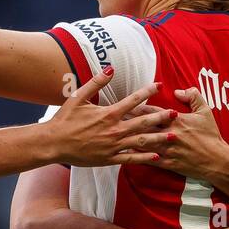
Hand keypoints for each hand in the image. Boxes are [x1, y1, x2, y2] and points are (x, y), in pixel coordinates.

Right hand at [46, 68, 173, 166]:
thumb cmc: (64, 119)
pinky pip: (131, 159)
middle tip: (175, 114)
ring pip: (141, 142)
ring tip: (173, 136)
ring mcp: (113, 146)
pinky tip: (157, 156)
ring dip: (159, 139)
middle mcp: (114, 130)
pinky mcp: (109, 159)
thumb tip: (111, 69)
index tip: (160, 85)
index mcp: (109, 114)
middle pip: (143, 122)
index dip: (148, 91)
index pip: (133, 100)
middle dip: (161, 117)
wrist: (53, 143)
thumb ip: (96, 83)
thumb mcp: (78, 97)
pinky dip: (145, 158)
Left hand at [113, 86, 228, 180]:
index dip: (136, 107)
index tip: (123, 103)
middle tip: (111, 117)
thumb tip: (178, 90)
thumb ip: (193, 97)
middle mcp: (168, 134)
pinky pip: (148, 160)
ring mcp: (167, 150)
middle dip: (126, 122)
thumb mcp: (205, 111)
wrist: (216, 160)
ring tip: (112, 134)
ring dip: (127, 138)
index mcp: (176, 120)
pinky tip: (123, 154)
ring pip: (143, 142)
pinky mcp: (167, 163)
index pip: (152, 111)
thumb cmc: (211, 135)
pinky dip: (136, 157)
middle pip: (143, 126)